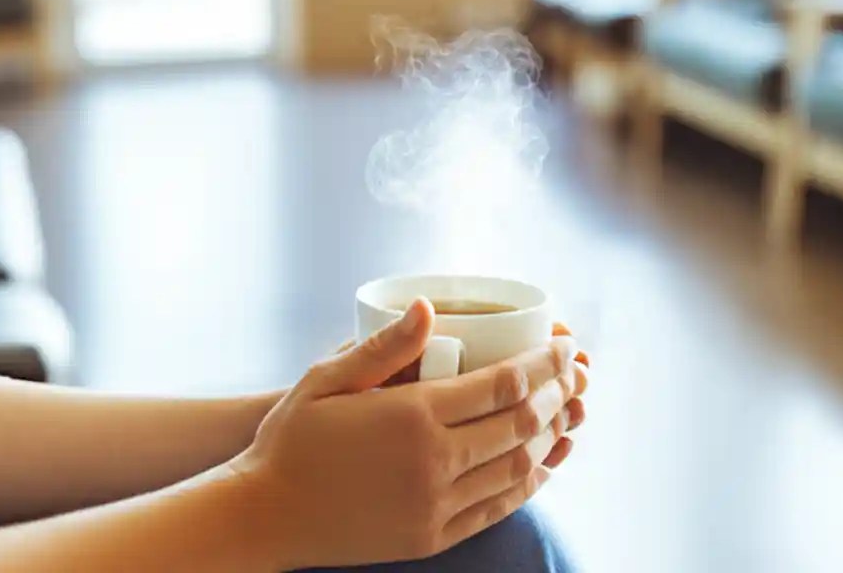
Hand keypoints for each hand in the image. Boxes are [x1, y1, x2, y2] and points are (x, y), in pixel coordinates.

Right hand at [232, 298, 585, 568]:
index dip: (545, 362)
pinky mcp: (433, 536)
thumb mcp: (327, 378)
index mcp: (413, 416)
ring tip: (570, 413)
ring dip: (553, 437)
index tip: (566, 345)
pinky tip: (541, 464)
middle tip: (578, 373)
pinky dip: (530, 483)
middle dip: (560, 393)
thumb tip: (428, 307)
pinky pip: (499, 507)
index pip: (505, 384)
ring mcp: (437, 504)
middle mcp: (434, 462)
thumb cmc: (291, 438)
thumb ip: (384, 346)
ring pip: (519, 468)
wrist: (265, 514)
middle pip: (522, 423)